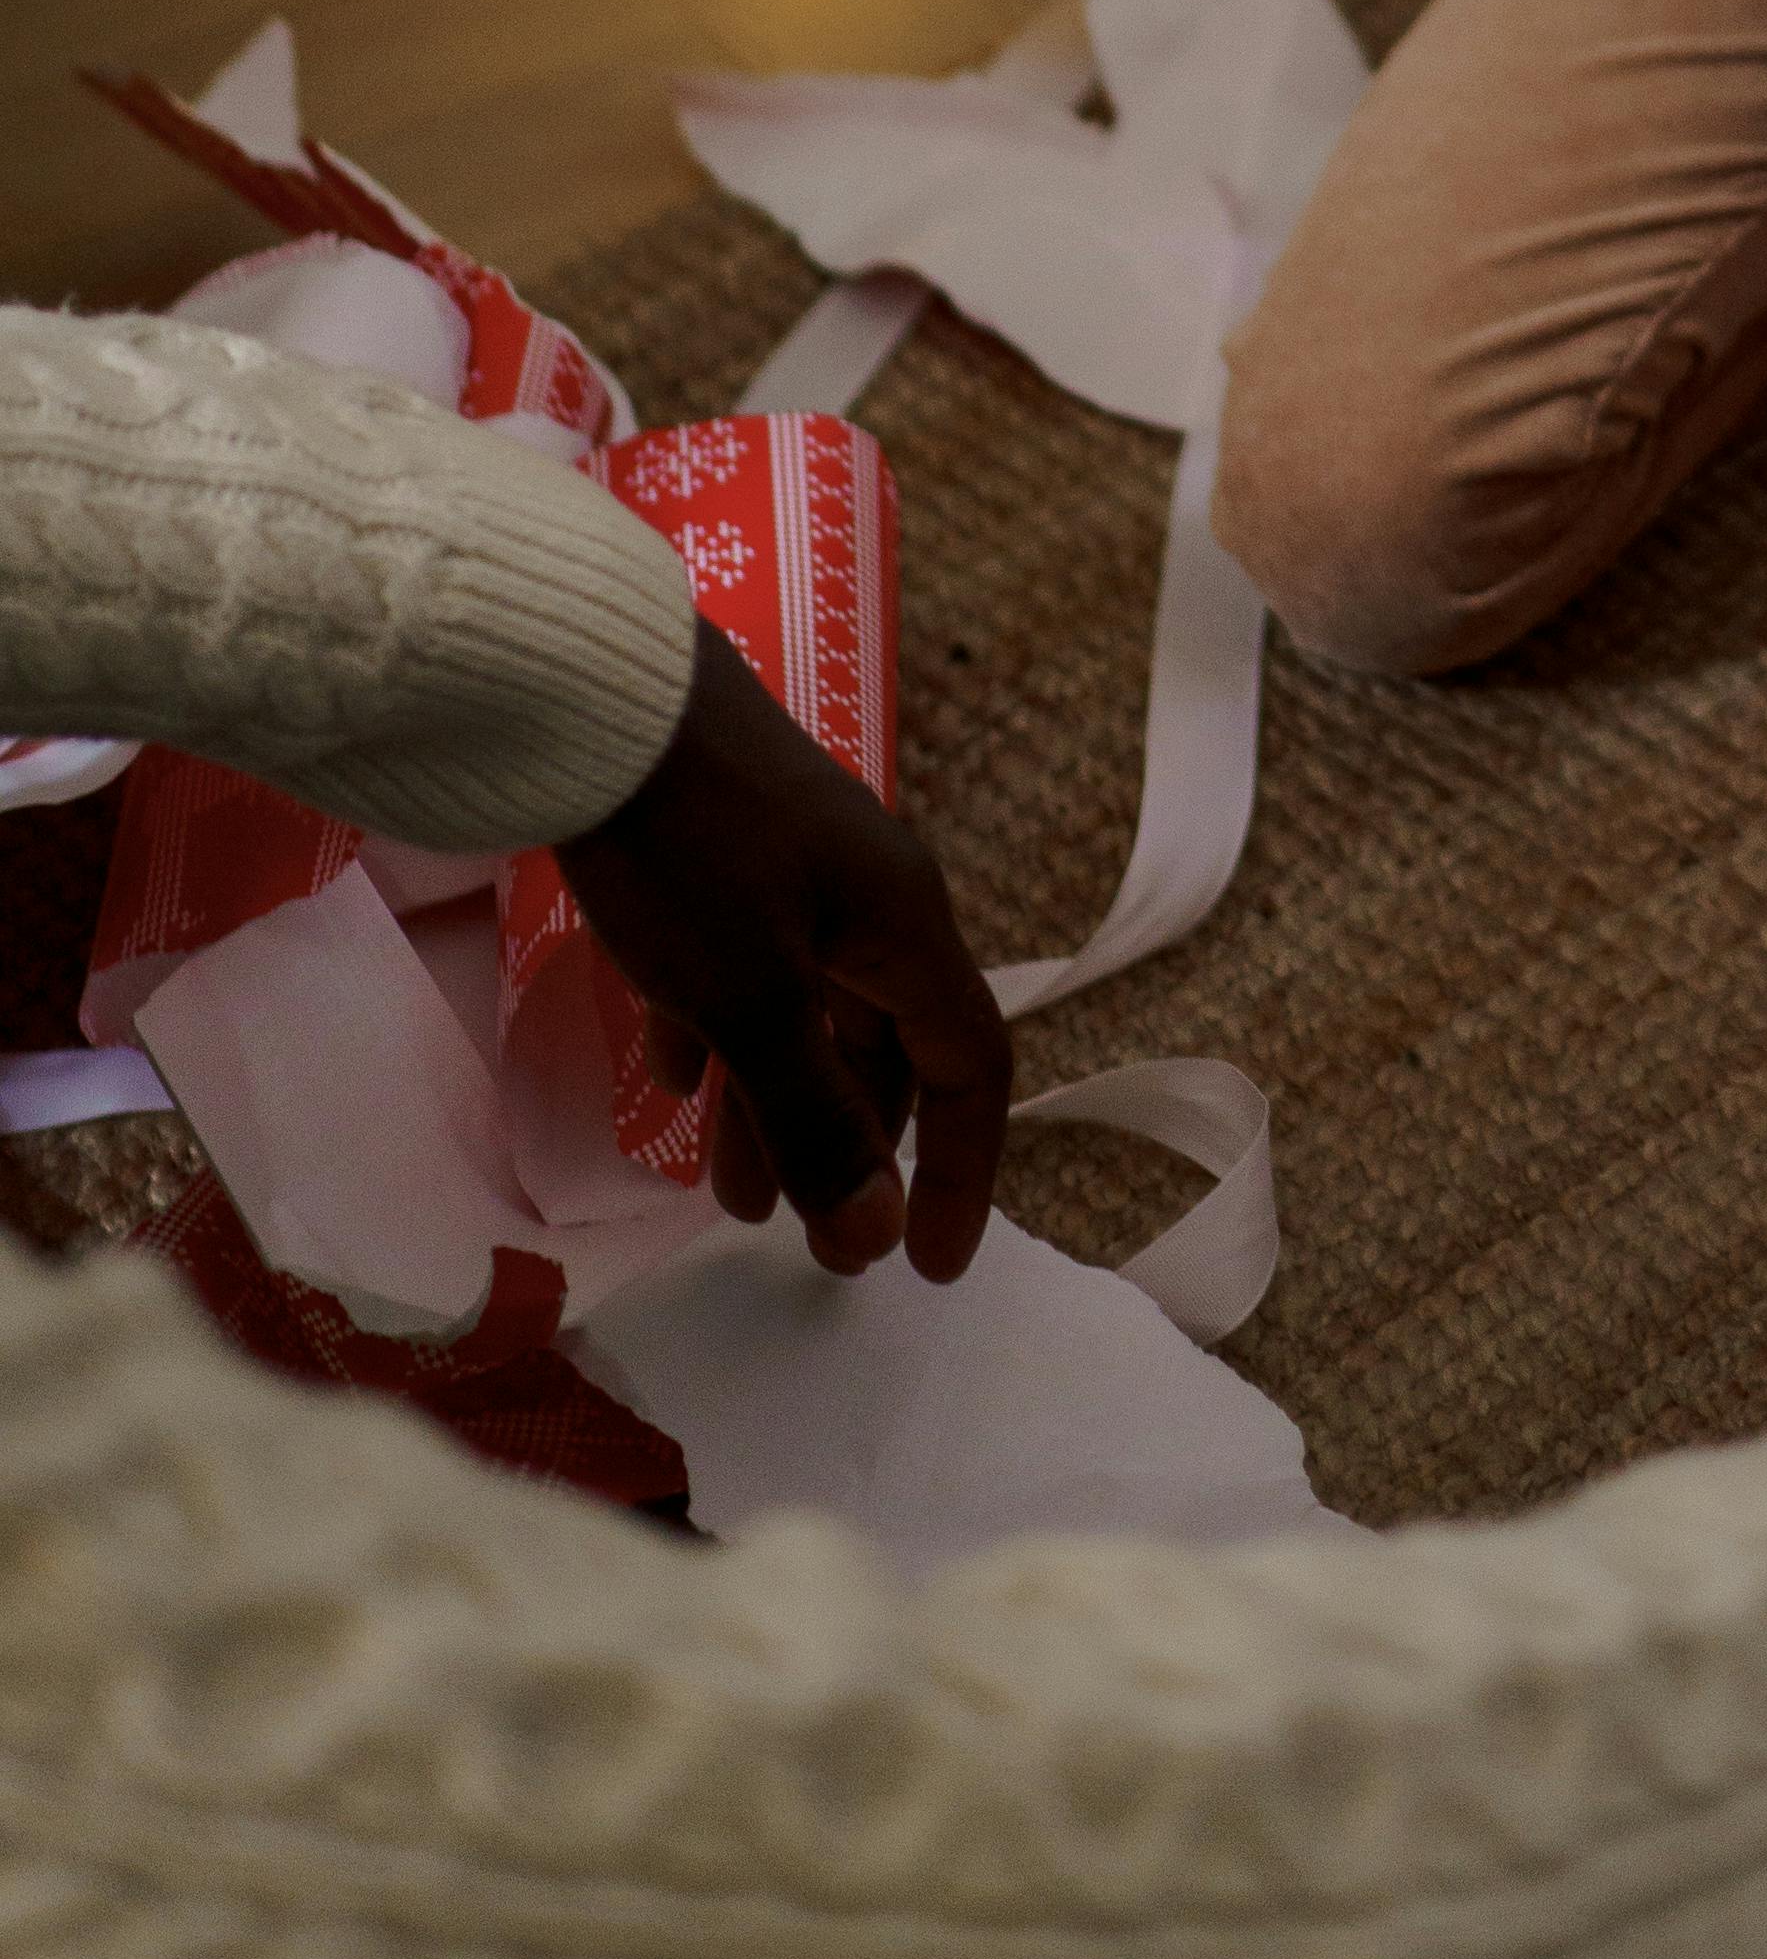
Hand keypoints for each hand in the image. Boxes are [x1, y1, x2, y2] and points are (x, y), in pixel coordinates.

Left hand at [558, 624, 1014, 1282]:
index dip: (961, 1169)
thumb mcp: (752, 999)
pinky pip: (744, 970)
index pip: (974, 1064)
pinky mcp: (724, 854)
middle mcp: (867, 898)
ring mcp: (795, 871)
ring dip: (782, 1109)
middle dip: (858, 1150)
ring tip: (734, 1203)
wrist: (600, 691)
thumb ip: (815, 1120)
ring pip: (810, 1015)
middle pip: (890, 1047)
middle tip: (816, 1245)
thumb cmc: (690, 848)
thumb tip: (873, 1237)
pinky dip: (720, 1039)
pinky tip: (669, 1082)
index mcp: (903, 925)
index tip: (925, 1266)